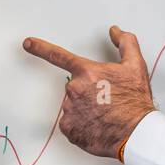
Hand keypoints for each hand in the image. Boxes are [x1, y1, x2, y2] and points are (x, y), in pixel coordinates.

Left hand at [22, 25, 155, 158]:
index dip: (40, 48)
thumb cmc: (135, 102)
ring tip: (104, 115)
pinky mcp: (68, 128)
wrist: (136, 133)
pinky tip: (96, 125)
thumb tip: (115, 31)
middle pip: (74, 86)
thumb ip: (125, 43)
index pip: (59, 56)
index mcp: (87, 72)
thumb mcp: (135, 66)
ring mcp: (69, 110)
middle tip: (105, 100)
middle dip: (87, 91)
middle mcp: (74, 89)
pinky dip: (81, 125)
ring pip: (72, 105)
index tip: (28, 43)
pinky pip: (70, 123)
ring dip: (85, 109)